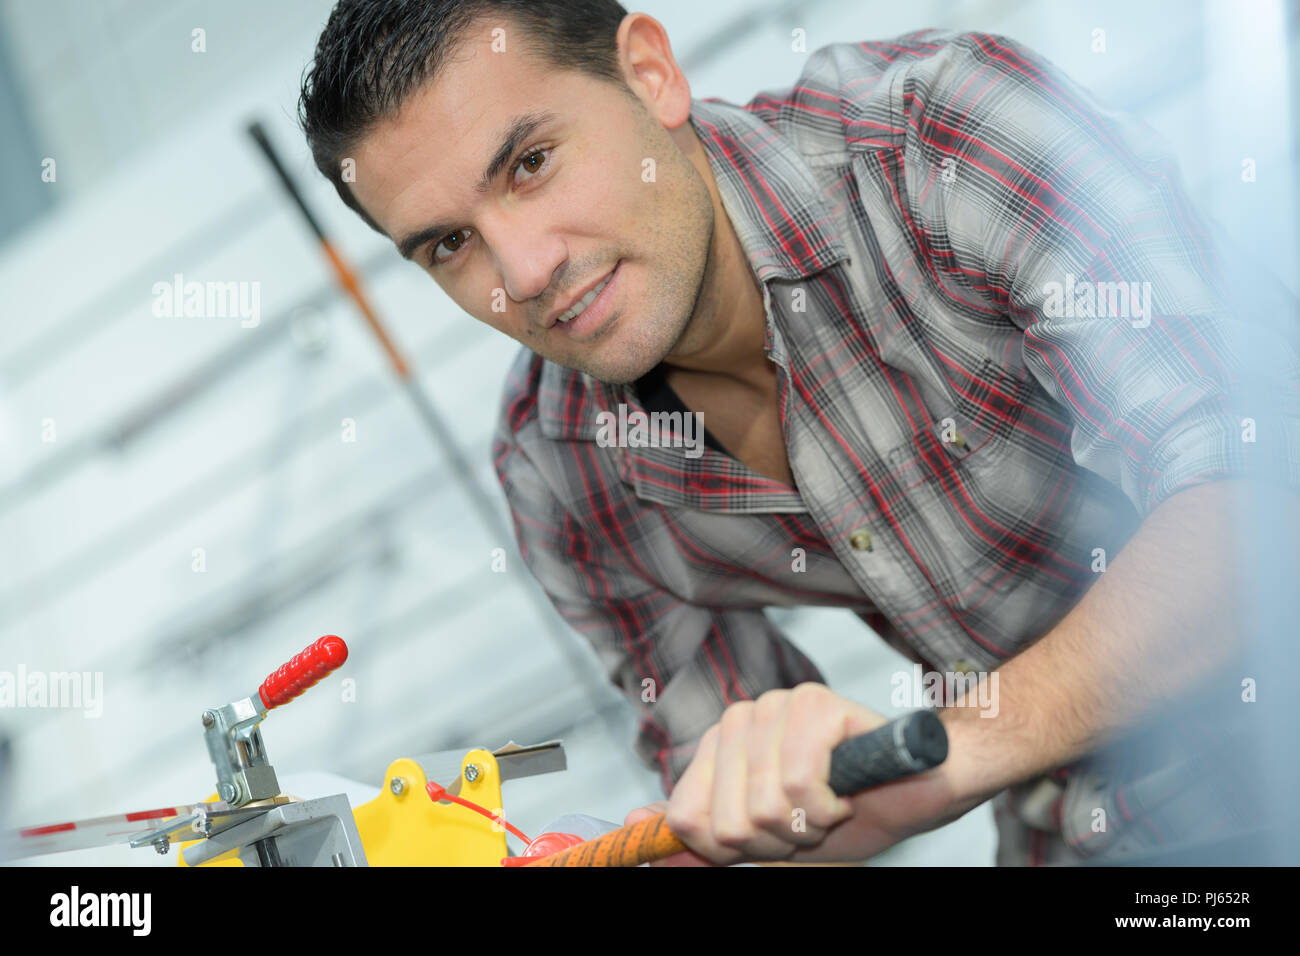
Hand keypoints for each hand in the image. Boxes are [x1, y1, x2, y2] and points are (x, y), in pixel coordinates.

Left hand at [626, 683, 968, 864]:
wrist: (915, 793)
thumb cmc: (842, 813)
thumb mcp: (761, 839)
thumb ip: (699, 838)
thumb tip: (633, 825)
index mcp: (718, 746)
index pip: (685, 818)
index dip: (733, 848)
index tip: (774, 838)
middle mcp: (739, 718)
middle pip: (726, 821)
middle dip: (774, 842)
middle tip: (810, 821)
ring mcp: (776, 704)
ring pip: (762, 806)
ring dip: (806, 826)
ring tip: (829, 805)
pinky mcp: (814, 702)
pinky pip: (798, 784)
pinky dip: (828, 807)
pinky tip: (846, 791)